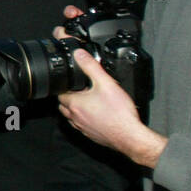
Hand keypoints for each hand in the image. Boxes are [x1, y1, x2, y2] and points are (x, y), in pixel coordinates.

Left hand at [55, 48, 166, 166]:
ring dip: (74, 109)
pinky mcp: (91, 135)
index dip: (64, 86)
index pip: (60, 93)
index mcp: (75, 104)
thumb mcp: (106, 83)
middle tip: (78, 90)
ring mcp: (82, 127)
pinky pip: (81, 126)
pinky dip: (84, 119)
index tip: (70, 82)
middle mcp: (75, 117)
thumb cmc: (119, 114)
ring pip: (71, 116)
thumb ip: (91, 67)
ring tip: (86, 101)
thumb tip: (79, 54)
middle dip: (68, 97)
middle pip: (63, 105)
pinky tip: (95, 115)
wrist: (130, 136)